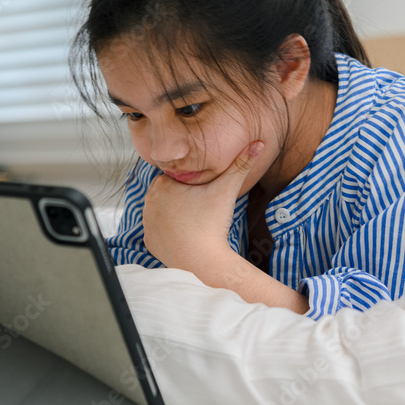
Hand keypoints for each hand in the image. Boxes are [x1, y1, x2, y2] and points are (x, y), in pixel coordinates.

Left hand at [142, 140, 263, 269]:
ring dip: (175, 213)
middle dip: (183, 198)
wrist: (202, 261)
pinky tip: (184, 234)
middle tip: (201, 208)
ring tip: (194, 220)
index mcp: (161, 184)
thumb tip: (259, 142)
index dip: (192, 184)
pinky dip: (170, 232)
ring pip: (163, 211)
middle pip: (169, 194)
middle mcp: (147, 201)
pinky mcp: (148, 240)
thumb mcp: (227, 190)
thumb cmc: (212, 223)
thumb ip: (241, 165)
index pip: (177, 177)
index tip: (203, 194)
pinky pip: (160, 231)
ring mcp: (146, 223)